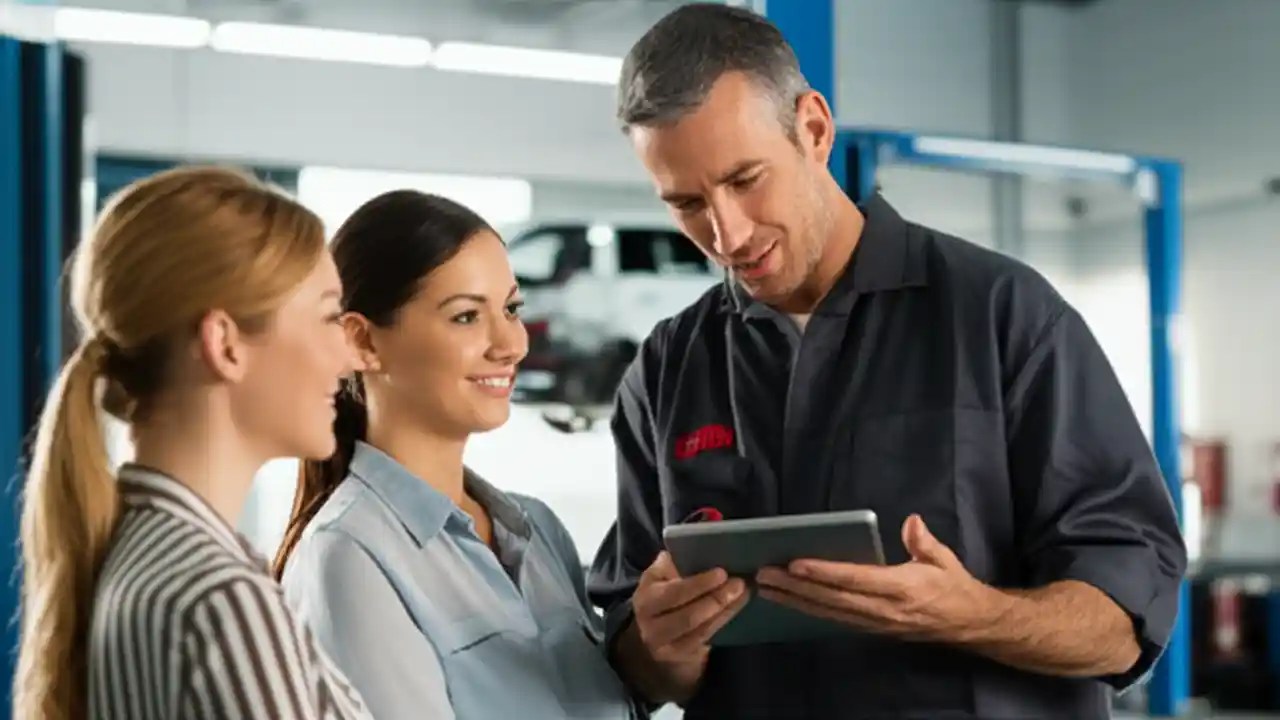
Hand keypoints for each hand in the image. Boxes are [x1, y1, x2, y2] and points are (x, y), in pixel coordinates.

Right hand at [631, 552, 749, 664]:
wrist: (649, 637)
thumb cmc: (659, 597)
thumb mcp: (657, 578)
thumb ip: (671, 561)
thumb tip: (692, 538)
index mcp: (646, 600)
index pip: (673, 594)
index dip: (698, 584)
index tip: (721, 572)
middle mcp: (653, 626)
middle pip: (689, 615)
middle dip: (717, 599)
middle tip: (739, 583)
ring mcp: (668, 646)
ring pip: (701, 629)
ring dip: (726, 610)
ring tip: (744, 593)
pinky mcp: (684, 657)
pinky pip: (708, 638)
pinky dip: (725, 620)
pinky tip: (738, 606)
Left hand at [756, 514, 1009, 642]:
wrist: (969, 624)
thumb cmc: (953, 586)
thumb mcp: (944, 560)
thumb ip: (924, 542)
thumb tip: (911, 522)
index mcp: (902, 588)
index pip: (855, 579)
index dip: (824, 572)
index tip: (796, 563)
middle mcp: (885, 610)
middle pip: (832, 599)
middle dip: (795, 588)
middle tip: (764, 575)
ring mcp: (876, 623)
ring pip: (829, 613)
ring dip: (795, 602)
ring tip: (766, 589)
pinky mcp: (872, 630)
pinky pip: (836, 620)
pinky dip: (810, 611)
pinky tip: (789, 602)